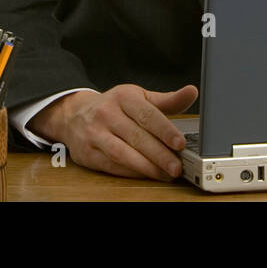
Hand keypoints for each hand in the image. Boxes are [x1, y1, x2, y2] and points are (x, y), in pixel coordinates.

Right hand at [29, 84, 198, 179]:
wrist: (74, 114)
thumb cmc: (113, 106)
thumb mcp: (138, 97)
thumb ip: (166, 100)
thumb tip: (192, 93)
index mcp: (123, 97)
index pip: (147, 114)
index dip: (165, 130)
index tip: (180, 143)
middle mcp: (107, 114)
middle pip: (137, 137)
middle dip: (160, 154)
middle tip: (177, 166)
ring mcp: (95, 134)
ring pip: (123, 153)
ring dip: (147, 167)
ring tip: (165, 174)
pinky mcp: (87, 153)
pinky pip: (112, 165)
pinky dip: (131, 172)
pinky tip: (146, 175)